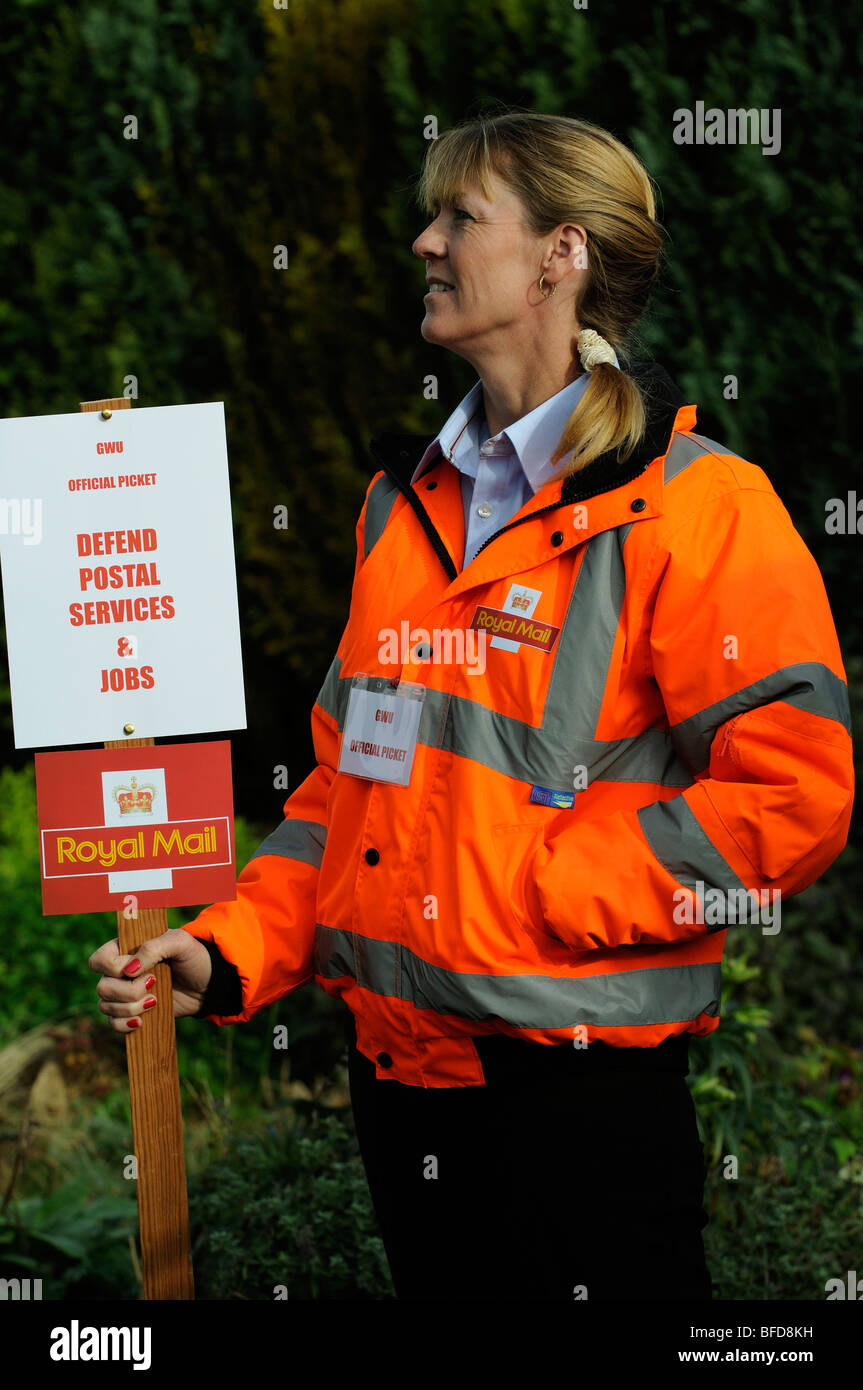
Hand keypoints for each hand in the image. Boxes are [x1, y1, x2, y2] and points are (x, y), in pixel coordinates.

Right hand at [89, 927, 213, 1030]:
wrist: (207, 984)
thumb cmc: (193, 957)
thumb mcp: (180, 942)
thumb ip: (154, 948)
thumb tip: (129, 970)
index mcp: (125, 949)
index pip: (99, 960)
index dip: (114, 968)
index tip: (140, 969)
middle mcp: (119, 971)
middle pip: (102, 987)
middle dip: (128, 991)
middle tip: (153, 984)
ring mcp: (124, 993)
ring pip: (105, 1006)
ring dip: (130, 1008)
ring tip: (154, 1002)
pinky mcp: (131, 1012)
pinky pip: (112, 1023)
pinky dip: (124, 1025)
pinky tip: (141, 1022)